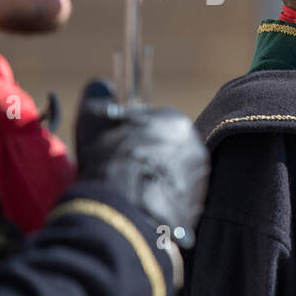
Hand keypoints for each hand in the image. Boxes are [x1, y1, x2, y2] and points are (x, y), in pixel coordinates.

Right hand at [75, 80, 209, 247]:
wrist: (127, 210)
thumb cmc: (111, 159)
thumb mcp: (95, 119)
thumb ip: (99, 96)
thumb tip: (103, 86)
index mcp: (176, 122)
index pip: (153, 121)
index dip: (130, 133)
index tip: (115, 147)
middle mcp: (196, 147)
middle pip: (164, 147)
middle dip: (145, 156)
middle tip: (121, 170)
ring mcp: (201, 177)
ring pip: (171, 172)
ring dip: (154, 177)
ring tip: (130, 190)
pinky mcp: (199, 204)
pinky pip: (176, 195)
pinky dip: (161, 198)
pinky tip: (141, 204)